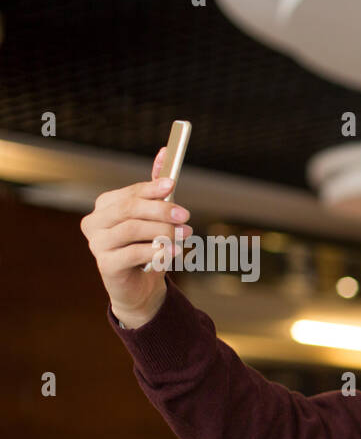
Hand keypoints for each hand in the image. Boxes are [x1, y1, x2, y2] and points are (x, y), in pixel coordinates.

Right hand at [79, 146, 192, 328]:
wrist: (140, 287)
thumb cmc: (147, 247)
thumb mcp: (154, 218)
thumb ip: (157, 188)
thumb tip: (166, 152)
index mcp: (106, 206)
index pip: (130, 193)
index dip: (152, 189)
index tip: (172, 186)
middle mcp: (95, 222)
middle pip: (129, 209)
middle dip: (160, 210)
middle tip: (186, 216)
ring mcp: (97, 244)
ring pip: (131, 230)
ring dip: (162, 231)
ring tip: (184, 235)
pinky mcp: (105, 265)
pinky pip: (132, 253)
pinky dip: (156, 251)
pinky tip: (173, 252)